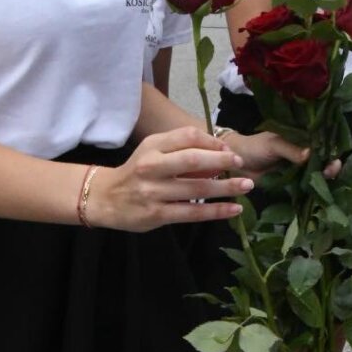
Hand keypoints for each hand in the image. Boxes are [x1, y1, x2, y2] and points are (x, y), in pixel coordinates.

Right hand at [86, 126, 254, 230]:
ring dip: (226, 187)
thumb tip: (218, 155)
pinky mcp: (158, 215)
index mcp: (152, 147)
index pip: (187, 136)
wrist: (104, 198)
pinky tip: (234, 209)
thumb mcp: (152, 152)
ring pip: (197, 188)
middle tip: (241, 163)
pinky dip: (216, 211)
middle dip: (222, 160)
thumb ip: (180, 150)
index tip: (227, 148)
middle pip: (194, 160)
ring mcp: (154, 192)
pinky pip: (193, 213)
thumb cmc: (135, 172)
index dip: (212, 141)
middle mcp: (152, 167)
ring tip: (247, 186)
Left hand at [226, 129, 339, 179]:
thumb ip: (291, 149)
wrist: (236, 163)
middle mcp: (302, 154)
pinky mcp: (291, 184)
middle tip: (331, 170)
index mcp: (300, 139)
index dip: (329, 150)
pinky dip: (312, 190)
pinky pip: (305, 187)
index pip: (321, 144)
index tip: (333, 158)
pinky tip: (318, 191)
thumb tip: (310, 154)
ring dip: (323, 178)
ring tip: (326, 178)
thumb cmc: (254, 147)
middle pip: (322, 161)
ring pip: (316, 175)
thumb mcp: (274, 144)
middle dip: (329, 166)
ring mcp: (298, 170)